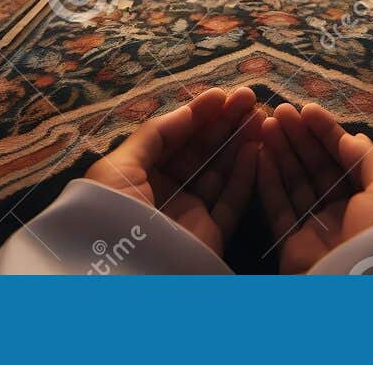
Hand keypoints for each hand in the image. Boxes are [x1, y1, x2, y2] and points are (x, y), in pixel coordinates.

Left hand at [85, 87, 260, 258]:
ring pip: (219, 171)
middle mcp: (164, 193)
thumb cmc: (113, 215)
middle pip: (199, 150)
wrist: (123, 277)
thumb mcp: (118, 168)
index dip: (196, 115)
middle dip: (223, 123)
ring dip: (238, 143)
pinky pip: (232, 202)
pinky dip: (246, 176)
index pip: (172, 138)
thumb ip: (152, 136)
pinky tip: (256, 149)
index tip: (221, 95)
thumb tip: (185, 111)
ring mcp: (188, 214)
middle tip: (249, 97)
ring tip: (259, 117)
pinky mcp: (209, 236)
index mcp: (137, 175)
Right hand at [257, 102, 372, 273]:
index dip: (327, 132)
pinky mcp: (293, 246)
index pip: (346, 158)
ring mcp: (318, 230)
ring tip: (265, 123)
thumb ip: (370, 159)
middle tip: (279, 110)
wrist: (369, 291)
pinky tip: (258, 154)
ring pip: (295, 183)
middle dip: (300, 137)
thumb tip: (352, 136)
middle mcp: (346, 213)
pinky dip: (267, 181)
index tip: (306, 108)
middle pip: (318, 167)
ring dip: (281, 152)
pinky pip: (278, 208)